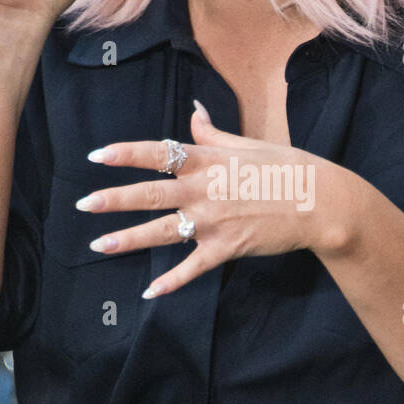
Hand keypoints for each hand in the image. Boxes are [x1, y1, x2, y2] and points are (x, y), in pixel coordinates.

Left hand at [79, 101, 348, 295]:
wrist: (320, 201)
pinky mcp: (227, 248)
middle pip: (150, 194)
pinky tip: (149, 292)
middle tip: (83, 204)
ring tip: (99, 245)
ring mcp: (214, 221)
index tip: (95, 155)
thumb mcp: (247, 143)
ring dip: (128, 239)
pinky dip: (171, 282)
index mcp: (207, 160)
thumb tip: (194, 111)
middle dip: (113, 199)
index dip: (124, 154)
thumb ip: (212, 132)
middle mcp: (204, 190)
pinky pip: (193, 267)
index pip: (157, 153)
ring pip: (162, 231)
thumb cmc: (286, 167)